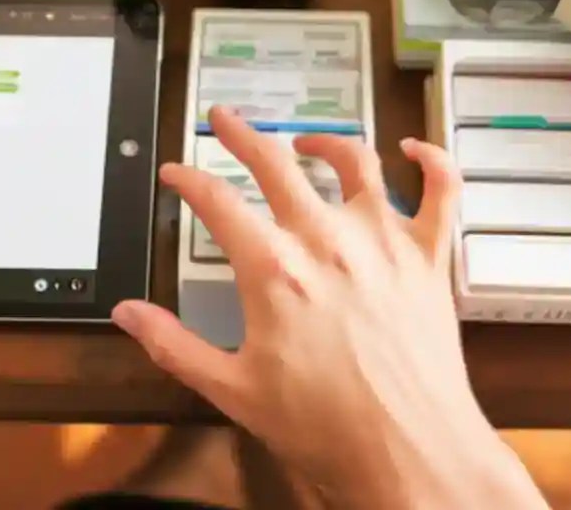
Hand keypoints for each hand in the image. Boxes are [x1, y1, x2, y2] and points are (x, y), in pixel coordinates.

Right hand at [113, 108, 545, 508]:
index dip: (188, 180)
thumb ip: (174, 345)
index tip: (177, 175)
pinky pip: (440, 190)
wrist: (408, 451)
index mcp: (274, 270)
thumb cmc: (326, 427)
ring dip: (324, 141)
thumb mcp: (231, 390)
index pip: (216, 201)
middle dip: (242, 134)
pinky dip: (430, 160)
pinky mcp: (428, 257)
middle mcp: (328, 240)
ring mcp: (384, 242)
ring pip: (355, 161)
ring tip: (306, 141)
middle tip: (226, 120)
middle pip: (276, 162)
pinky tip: (414, 149)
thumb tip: (129, 314)